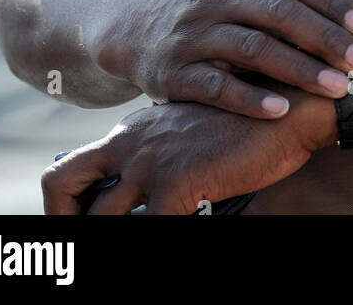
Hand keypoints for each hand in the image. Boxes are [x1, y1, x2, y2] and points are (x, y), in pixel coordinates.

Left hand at [41, 90, 337, 214]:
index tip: (80, 225)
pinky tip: (190, 228)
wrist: (291, 105)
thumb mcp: (193, 135)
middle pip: (61, 182)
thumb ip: (165, 155)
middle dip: (61, 221)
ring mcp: (150, 161)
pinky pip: (151, 231)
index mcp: (132, 132)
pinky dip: (162, 239)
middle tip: (76, 246)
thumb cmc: (250, 125)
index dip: (67, 206)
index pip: (72, 169)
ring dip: (107, 239)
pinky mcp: (176, 182)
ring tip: (136, 243)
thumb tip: (153, 197)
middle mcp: (131, 142)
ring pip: (98, 220)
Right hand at [97, 0, 352, 118]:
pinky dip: (250, 98)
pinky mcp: (175, 71)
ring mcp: (194, 34)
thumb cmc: (210, 15)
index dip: (333, 4)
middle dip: (326, 39)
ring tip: (336, 88)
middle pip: (280, 14)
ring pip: (253, 49)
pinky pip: (217, 86)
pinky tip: (282, 110)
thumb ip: (284, 4)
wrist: (135, 30)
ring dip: (299, 69)